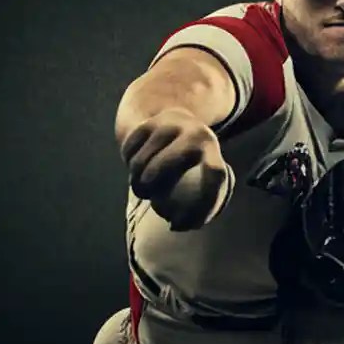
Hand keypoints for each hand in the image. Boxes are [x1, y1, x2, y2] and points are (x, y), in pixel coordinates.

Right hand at [120, 107, 231, 230]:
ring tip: (140, 188)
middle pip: (166, 165)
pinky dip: (128, 161)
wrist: (176, 118)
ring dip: (135, 178)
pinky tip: (133, 167)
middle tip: (145, 196)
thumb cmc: (190, 163)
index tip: (177, 223)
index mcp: (213, 150)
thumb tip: (175, 226)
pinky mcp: (148, 122)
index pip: (215, 174)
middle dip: (150, 184)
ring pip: (143, 159)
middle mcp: (194, 132)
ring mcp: (170, 124)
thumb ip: (195, 206)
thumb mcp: (201, 175)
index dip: (205, 202)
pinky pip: (130, 149)